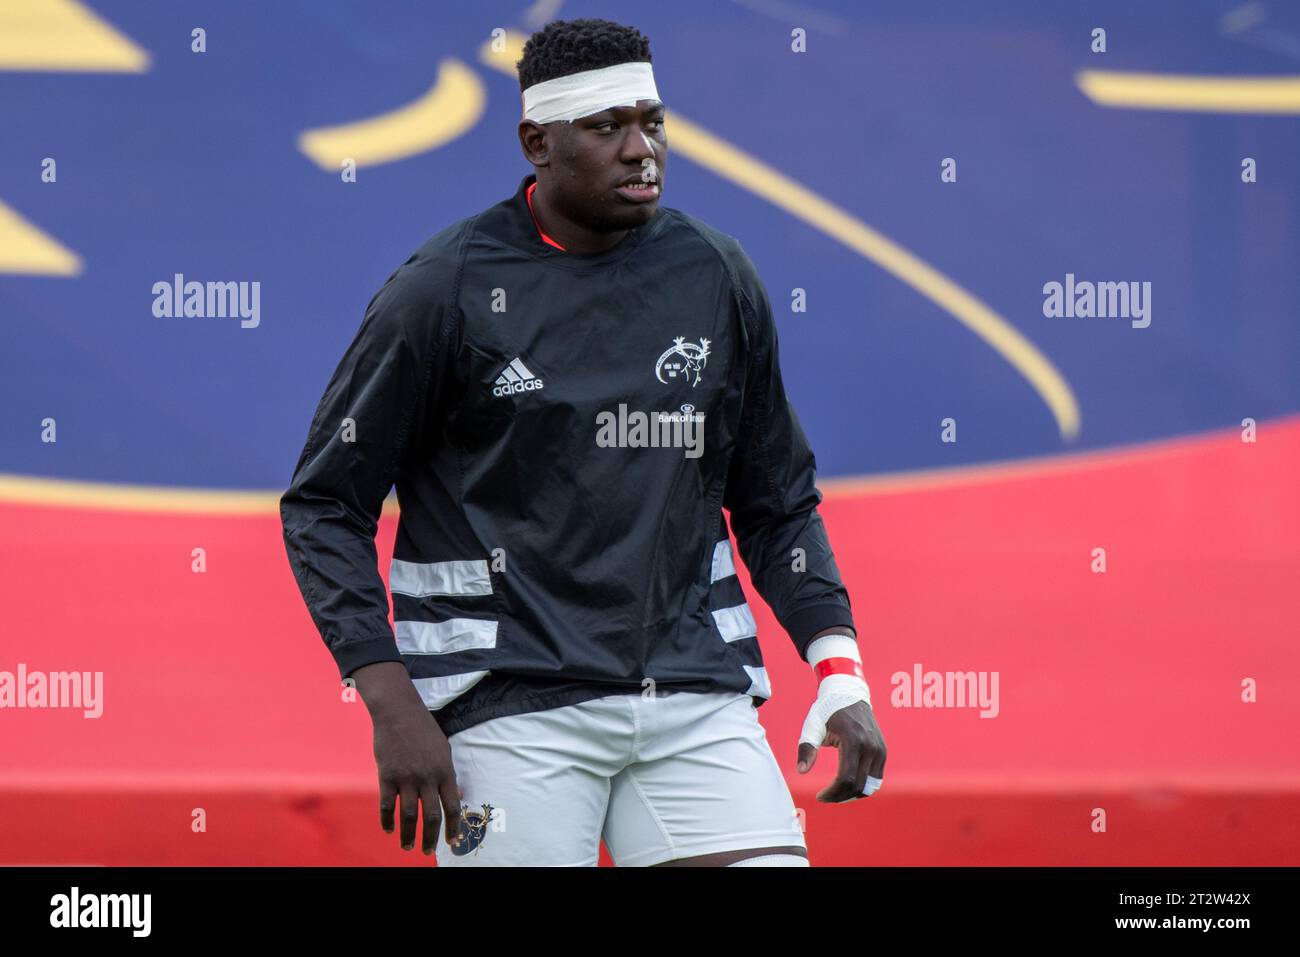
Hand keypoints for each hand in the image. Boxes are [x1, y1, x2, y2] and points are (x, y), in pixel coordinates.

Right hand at [352, 661, 462, 855]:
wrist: (398, 712)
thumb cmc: (424, 730)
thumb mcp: (444, 749)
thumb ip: (449, 774)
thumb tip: (458, 796)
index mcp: (445, 770)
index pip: (453, 806)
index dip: (454, 827)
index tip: (453, 842)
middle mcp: (427, 777)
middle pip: (431, 815)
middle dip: (431, 838)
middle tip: (428, 852)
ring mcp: (406, 777)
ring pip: (409, 815)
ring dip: (409, 835)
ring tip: (408, 846)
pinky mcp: (386, 775)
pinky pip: (387, 805)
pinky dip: (387, 821)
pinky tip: (388, 830)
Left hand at [795, 700, 886, 802]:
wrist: (849, 693)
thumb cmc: (827, 710)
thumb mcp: (812, 726)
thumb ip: (806, 749)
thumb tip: (801, 771)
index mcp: (853, 741)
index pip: (846, 779)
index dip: (833, 793)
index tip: (820, 796)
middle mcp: (870, 747)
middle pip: (859, 786)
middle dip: (840, 797)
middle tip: (825, 797)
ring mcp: (879, 750)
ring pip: (870, 786)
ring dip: (853, 795)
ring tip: (836, 793)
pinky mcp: (882, 751)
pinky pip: (876, 778)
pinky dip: (863, 786)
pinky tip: (847, 785)